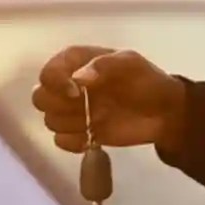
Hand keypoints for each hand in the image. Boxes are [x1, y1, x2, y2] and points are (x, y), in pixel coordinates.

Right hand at [31, 45, 186, 153]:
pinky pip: (61, 142)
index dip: (55, 82)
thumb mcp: (131, 63)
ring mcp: (73, 111)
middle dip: (59, 105)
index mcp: (77, 62)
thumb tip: (78, 78)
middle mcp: (69, 86)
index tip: (76, 91)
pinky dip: (75, 141)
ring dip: (71, 123)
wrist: (164, 113)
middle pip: (39, 98)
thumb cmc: (147, 81)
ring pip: (49, 121)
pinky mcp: (79, 134)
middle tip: (86, 107)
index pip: (48, 72)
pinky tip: (94, 136)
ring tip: (97, 119)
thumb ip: (104, 65)